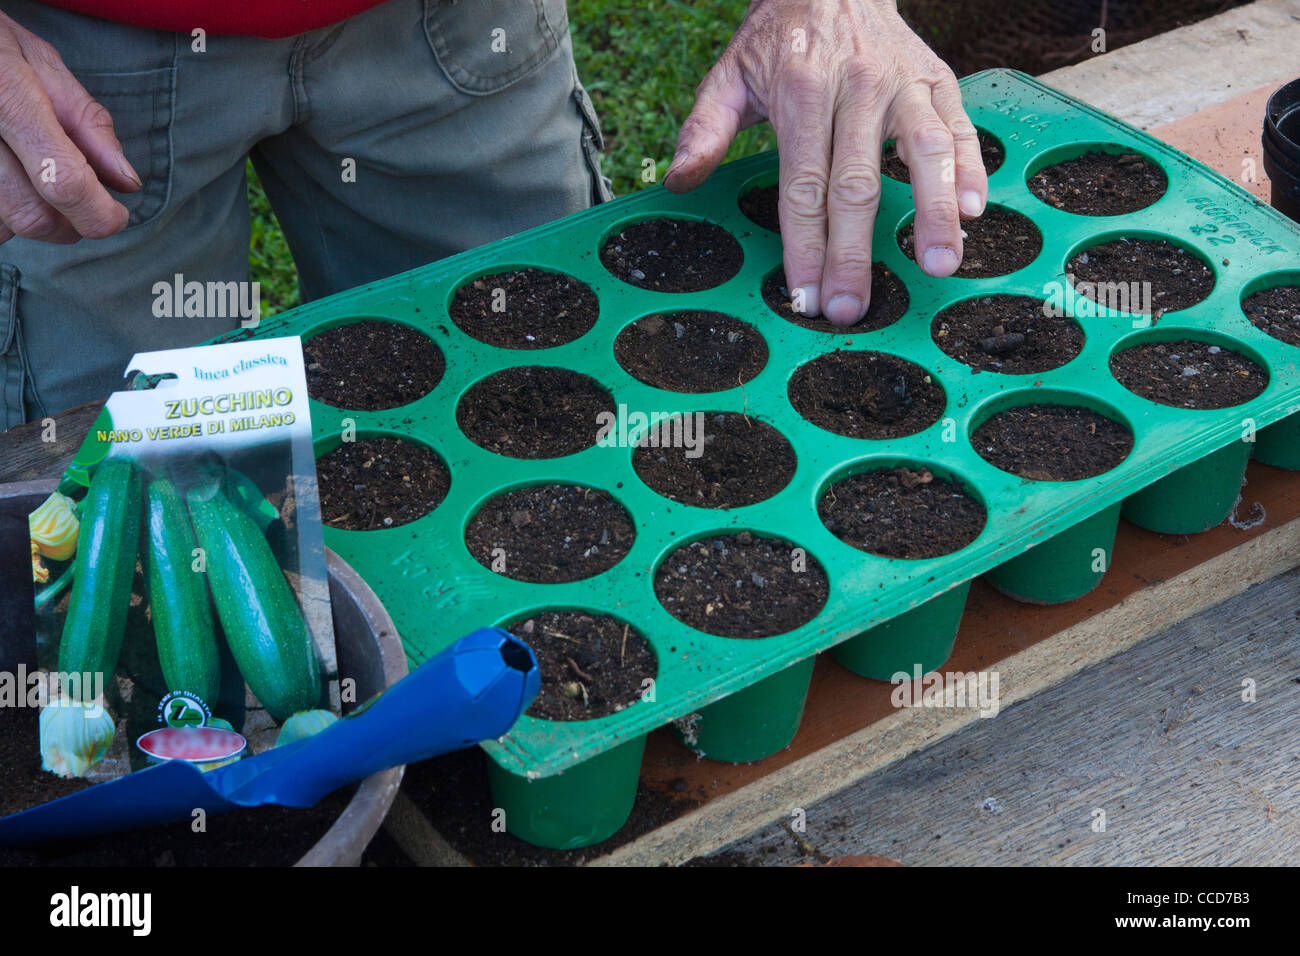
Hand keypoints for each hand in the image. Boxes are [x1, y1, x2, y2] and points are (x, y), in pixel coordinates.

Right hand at [0, 9, 138, 244]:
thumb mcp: (40, 62)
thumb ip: (87, 121)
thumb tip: (127, 181)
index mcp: (6, 95)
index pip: (63, 180)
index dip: (100, 213)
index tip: (118, 215)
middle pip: (32, 216)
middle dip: (71, 225)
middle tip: (84, 206)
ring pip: (4, 227)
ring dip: (34, 220)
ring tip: (38, 186)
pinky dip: (3, 217)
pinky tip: (10, 186)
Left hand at [664, 0, 986, 324]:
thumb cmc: (779, 37)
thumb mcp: (730, 73)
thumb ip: (705, 128)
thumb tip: (678, 181)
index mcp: (802, 92)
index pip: (803, 186)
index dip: (804, 246)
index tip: (804, 294)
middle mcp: (857, 87)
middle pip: (857, 184)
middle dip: (852, 254)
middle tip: (850, 308)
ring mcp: (903, 82)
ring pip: (924, 152)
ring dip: (933, 212)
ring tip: (938, 264)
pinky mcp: (937, 78)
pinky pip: (959, 125)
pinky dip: (971, 167)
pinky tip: (974, 211)